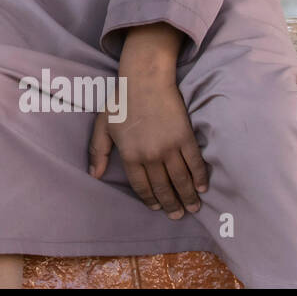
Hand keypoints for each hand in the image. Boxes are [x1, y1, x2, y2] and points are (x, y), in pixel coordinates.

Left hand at [87, 69, 208, 219]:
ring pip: (181, 180)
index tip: (156, 207)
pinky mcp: (185, 138)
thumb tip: (94, 174)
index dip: (150, 199)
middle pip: (163, 187)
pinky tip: (202, 188)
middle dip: (171, 204)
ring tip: (193, 207)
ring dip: (188, 197)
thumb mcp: (103, 125)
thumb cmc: (121, 101)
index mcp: (129, 155)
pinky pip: (195, 164)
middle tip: (178, 215)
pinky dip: (200, 178)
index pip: (141, 186)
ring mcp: (169, 148)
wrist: (145, 80)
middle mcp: (150, 155)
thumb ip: (97, 151)